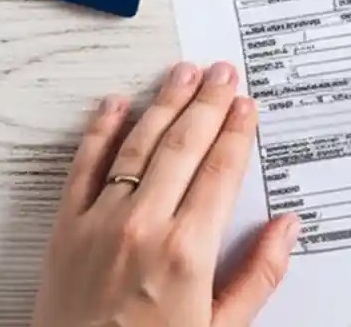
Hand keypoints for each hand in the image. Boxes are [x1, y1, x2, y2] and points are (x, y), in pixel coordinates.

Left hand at [31, 62, 299, 326]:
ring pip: (138, 146)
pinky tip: (113, 106)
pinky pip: (83, 168)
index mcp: (188, 251)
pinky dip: (99, 132)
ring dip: (163, 104)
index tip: (245, 106)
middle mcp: (143, 227)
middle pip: (183, 146)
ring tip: (181, 74)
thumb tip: (286, 230)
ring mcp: (99, 225)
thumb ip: (257, 276)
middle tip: (222, 73)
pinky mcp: (64, 232)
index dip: (236, 132)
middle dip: (207, 103)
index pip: (220, 171)